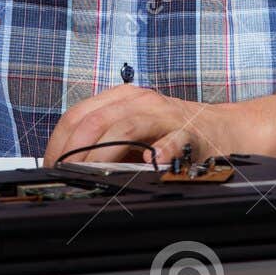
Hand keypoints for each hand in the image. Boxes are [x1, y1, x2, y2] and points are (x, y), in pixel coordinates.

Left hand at [43, 84, 240, 167]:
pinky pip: (172, 140)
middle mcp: (140, 101)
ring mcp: (165, 115)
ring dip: (103, 153)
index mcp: (122, 99)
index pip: (78, 115)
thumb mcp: (134, 131)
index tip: (51, 166)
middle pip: (96, 120)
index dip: (59, 142)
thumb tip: (67, 168)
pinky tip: (151, 161)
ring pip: (126, 127)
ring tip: (89, 173)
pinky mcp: (190, 133)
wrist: (224, 129)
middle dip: (74, 150)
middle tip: (66, 176)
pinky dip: (160, 151)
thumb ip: (106, 143)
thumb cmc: (173, 133)